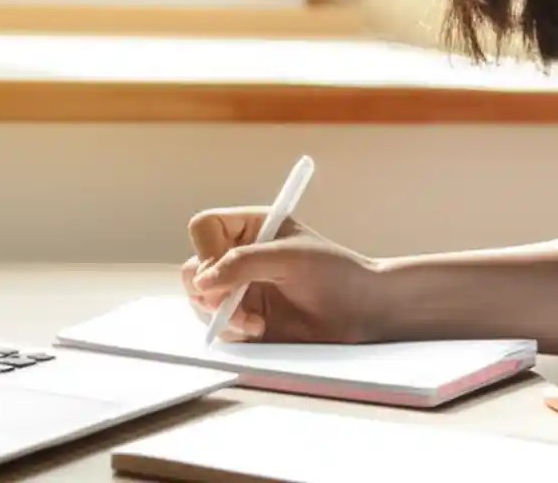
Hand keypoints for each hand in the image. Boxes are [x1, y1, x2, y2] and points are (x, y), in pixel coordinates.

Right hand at [179, 207, 383, 343]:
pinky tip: (258, 329)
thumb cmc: (336, 273)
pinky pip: (217, 325)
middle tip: (230, 304)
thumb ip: (242, 264)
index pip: (204, 228)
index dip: (207, 249)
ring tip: (253, 322)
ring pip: (200, 299)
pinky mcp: (245, 318)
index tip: (223, 270)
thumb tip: (202, 281)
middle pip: (194, 267)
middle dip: (209, 290)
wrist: (363, 313)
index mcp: (250, 228)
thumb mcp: (289, 258)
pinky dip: (231, 330)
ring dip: (221, 314)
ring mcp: (240, 289)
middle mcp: (238, 257)